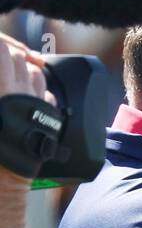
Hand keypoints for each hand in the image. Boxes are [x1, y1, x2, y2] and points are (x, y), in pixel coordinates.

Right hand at [0, 36, 45, 188]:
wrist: (4, 178)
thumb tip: (2, 77)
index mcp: (0, 88)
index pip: (2, 49)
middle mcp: (21, 91)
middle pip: (18, 57)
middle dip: (7, 56)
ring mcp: (38, 102)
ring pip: (36, 72)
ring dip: (23, 70)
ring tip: (11, 78)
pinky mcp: (50, 115)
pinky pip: (47, 92)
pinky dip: (37, 89)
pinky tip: (26, 95)